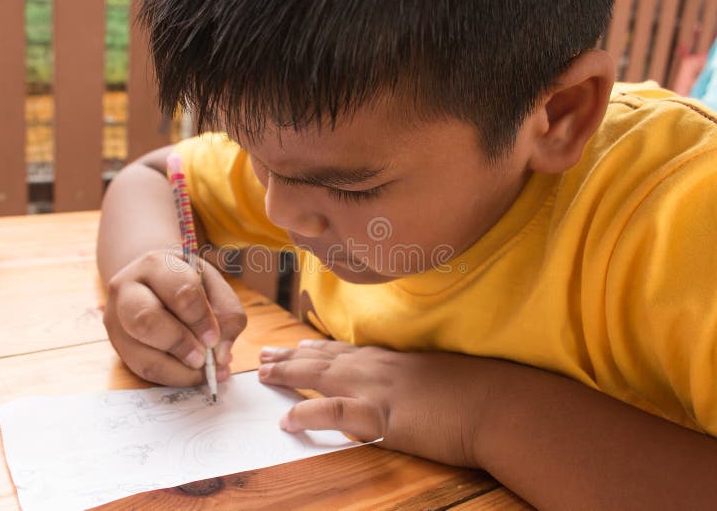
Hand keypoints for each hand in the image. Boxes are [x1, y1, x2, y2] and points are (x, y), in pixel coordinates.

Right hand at [103, 249, 246, 385]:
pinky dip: (172, 377)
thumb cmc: (186, 282)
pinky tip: (193, 375)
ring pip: (140, 352)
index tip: (215, 338)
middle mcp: (127, 289)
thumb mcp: (213, 286)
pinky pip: (142, 370)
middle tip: (204, 357)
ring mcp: (116, 319)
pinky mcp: (118, 344)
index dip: (200, 319)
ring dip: (177, 367)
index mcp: (156, 265)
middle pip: (147, 320)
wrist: (151, 281)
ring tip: (202, 368)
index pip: (179, 291)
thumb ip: (227, 315)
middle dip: (181, 343)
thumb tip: (221, 354)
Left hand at [258, 339, 510, 468]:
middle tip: (265, 355)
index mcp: (394, 359)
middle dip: (291, 357)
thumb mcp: (441, 377)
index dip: (318, 348)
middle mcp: (379, 367)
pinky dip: (307, 414)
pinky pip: (335, 413)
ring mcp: (378, 389)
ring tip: (263, 374)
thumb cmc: (481, 391)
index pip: (347, 350)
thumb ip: (416, 378)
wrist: (500, 403)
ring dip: (288, 374)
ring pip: (321, 376)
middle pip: (325, 359)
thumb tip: (407, 385)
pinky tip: (286, 418)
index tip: (298, 344)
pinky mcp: (382, 416)